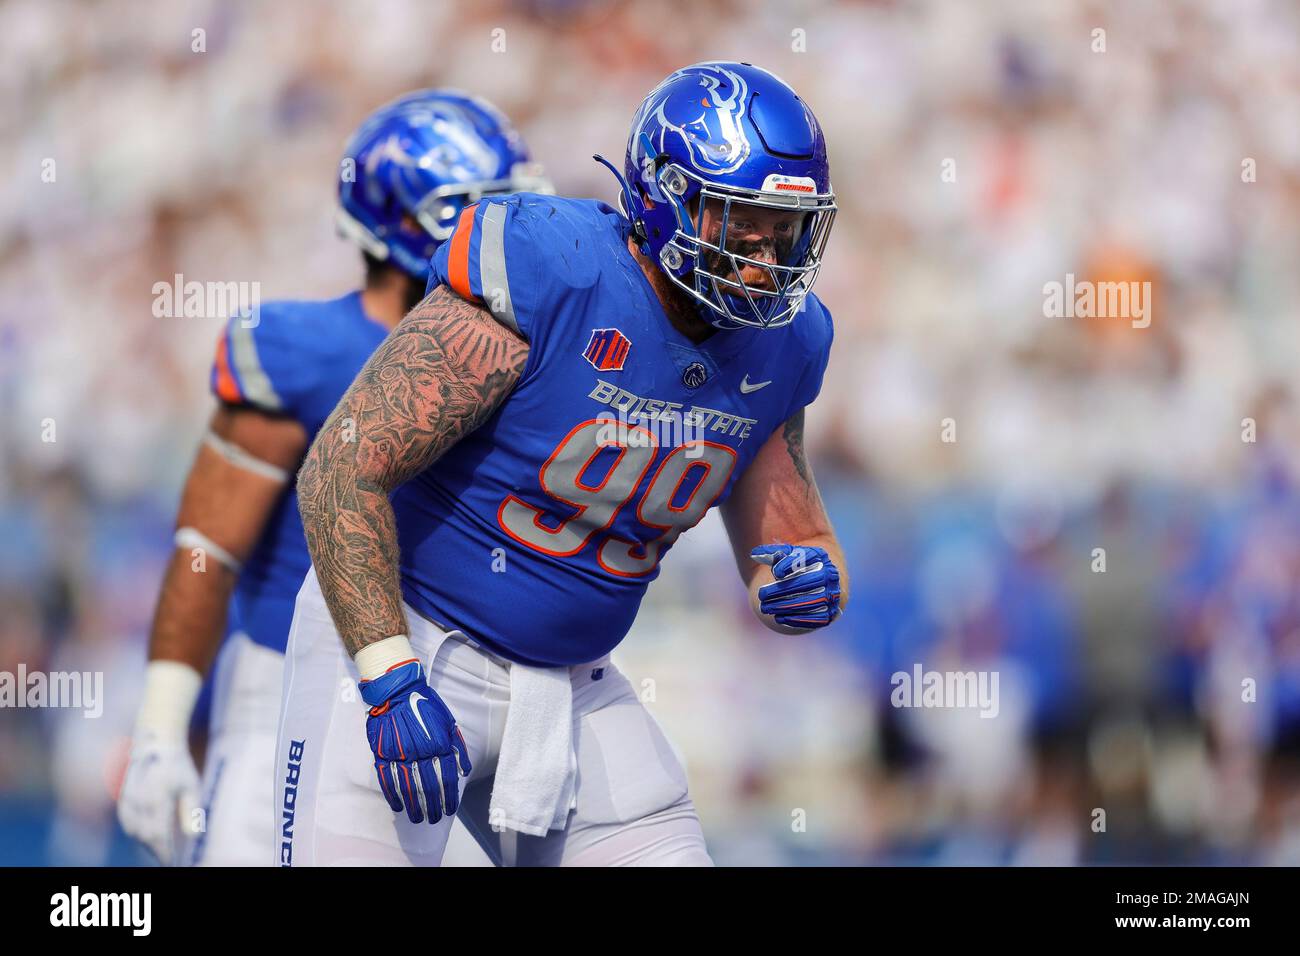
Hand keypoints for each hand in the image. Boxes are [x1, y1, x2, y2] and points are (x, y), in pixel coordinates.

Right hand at [117, 730, 201, 865]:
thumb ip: (191, 811)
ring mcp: (128, 799)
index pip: (158, 834)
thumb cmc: (177, 765)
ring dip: (146, 843)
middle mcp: (139, 801)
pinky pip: (127, 823)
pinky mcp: (123, 798)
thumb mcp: (191, 786)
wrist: (154, 743)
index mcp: (157, 798)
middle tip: (169, 858)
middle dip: (156, 850)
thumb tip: (193, 836)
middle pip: (145, 836)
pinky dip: (136, 833)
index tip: (172, 862)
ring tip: (161, 850)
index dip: (164, 852)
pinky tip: (147, 837)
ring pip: (134, 831)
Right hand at [359, 660, 470, 823]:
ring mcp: (399, 753)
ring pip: (408, 787)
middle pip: (429, 786)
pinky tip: (399, 807)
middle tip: (434, 819)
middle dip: (433, 806)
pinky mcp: (382, 753)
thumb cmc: (424, 705)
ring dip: (414, 806)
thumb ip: (457, 746)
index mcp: (438, 743)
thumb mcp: (447, 721)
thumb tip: (464, 770)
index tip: (450, 810)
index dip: (449, 796)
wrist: (395, 690)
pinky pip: (388, 779)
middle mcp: (420, 751)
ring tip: (419, 819)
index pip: (447, 777)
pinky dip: (393, 795)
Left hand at [750, 543, 841, 630]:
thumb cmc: (798, 566)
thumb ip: (773, 554)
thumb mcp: (788, 555)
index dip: (792, 565)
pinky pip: (815, 618)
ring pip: (810, 602)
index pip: (807, 558)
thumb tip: (755, 554)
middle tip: (762, 595)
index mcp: (820, 557)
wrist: (819, 582)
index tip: (776, 572)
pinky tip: (779, 618)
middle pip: (808, 583)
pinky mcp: (830, 613)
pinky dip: (797, 619)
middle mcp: (830, 575)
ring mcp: (832, 595)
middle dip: (783, 590)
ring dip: (786, 606)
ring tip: (766, 608)